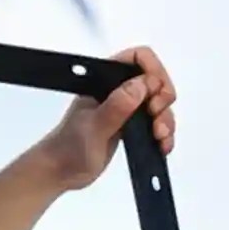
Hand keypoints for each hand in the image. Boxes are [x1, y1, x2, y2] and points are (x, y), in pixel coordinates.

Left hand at [33, 46, 177, 191]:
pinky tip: (161, 145)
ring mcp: (125, 109)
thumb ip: (116, 105)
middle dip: (163, 99)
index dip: (153, 72)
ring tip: (159, 136)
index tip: (154, 94)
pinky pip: (157, 123)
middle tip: (155, 118)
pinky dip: (165, 133)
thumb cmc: (69, 147)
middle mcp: (116, 91)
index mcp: (104, 81)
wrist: (61, 171)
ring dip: (166, 119)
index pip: (137, 58)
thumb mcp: (94, 127)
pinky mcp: (131, 127)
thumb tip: (141, 85)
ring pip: (159, 103)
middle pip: (155, 81)